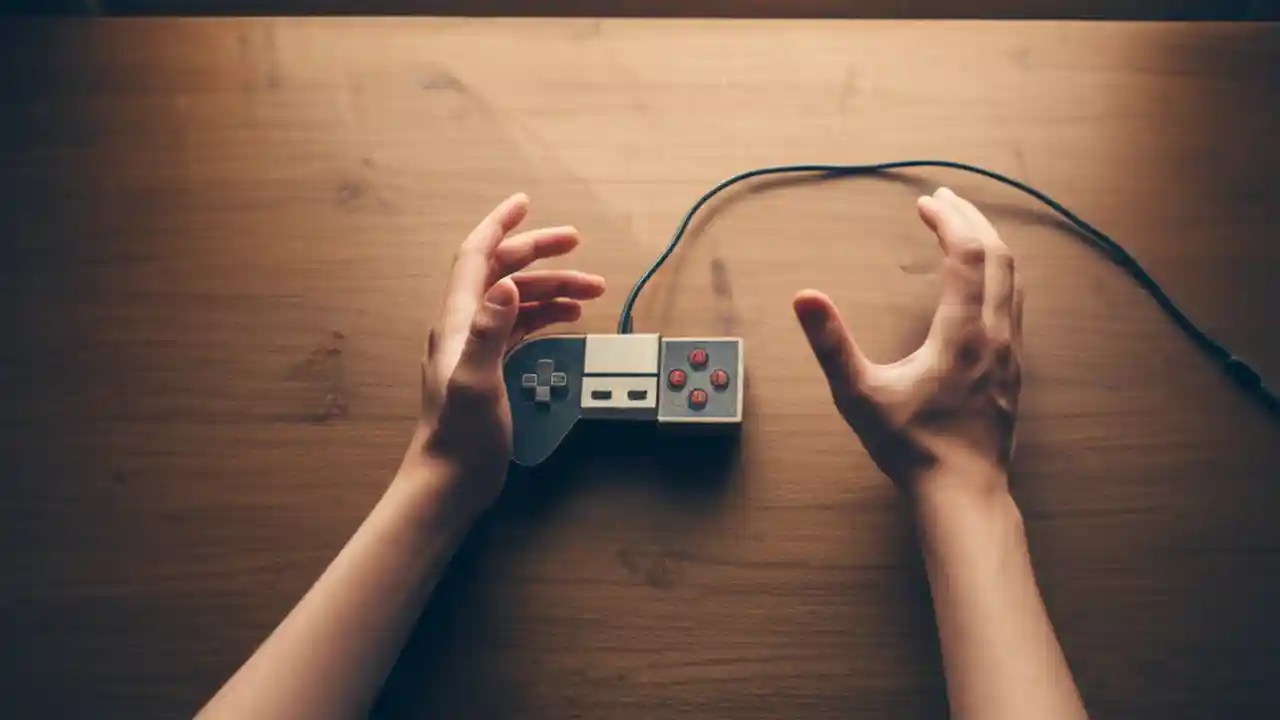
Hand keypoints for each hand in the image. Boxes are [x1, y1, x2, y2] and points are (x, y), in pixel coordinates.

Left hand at [399, 193, 605, 518]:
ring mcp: (477, 348)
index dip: (499, 225)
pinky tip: (567, 319)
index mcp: (458, 322)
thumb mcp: (476, 381)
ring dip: (551, 288)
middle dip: (538, 252)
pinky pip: (520, 328)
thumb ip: (489, 331)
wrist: (450, 481)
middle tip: (575, 242)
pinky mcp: (489, 369)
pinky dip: (545, 316)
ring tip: (590, 289)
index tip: (524, 202)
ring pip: (516, 300)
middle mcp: (465, 328)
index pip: (476, 256)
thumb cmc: (458, 438)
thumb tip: (504, 285)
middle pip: (501, 272)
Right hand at [793, 187, 1023, 499]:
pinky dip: (999, 273)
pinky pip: (1015, 302)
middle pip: (999, 256)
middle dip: (971, 220)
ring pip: (1014, 278)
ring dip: (990, 244)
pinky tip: (980, 282)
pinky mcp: (1012, 369)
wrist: (963, 494)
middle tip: (942, 200)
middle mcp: (996, 336)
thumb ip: (831, 344)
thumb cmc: (912, 449)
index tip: (924, 203)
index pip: (966, 255)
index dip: (947, 221)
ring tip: (963, 226)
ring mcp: (1011, 352)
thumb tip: (804, 297)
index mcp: (963, 335)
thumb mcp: (859, 396)